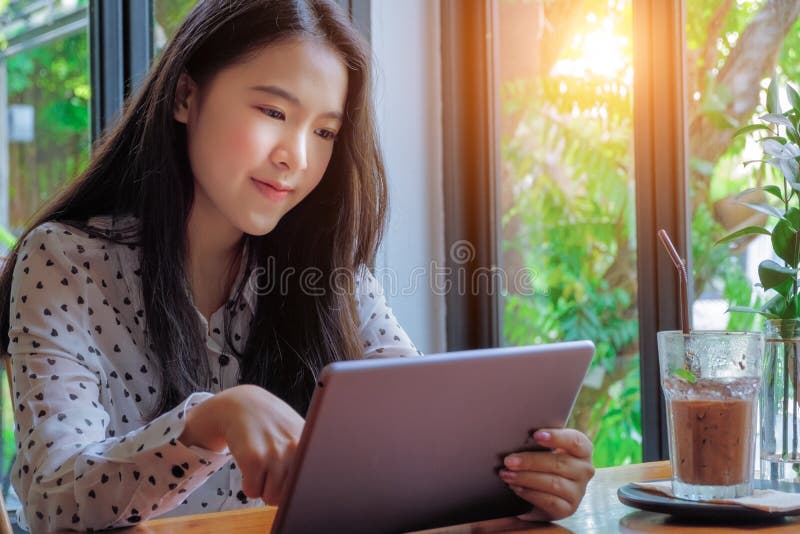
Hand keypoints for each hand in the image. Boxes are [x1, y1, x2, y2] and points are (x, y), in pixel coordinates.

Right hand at [179, 384, 304, 505]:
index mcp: (310, 443)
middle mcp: (296, 448)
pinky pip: (252, 491)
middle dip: (278, 487)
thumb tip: (307, 490)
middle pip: (290, 495)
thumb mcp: (297, 434)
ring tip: (261, 463)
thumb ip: (305, 459)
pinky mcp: (254, 459)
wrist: (241, 405)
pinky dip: (248, 483)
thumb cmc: (270, 424)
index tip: (295, 483)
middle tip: (272, 466)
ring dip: (262, 486)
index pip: (312, 482)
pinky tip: (250, 463)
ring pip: (270, 497)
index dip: (301, 487)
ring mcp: (275, 453)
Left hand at [499, 428, 594, 520]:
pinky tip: (516, 488)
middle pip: (559, 463)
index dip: (556, 437)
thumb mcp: (545, 449)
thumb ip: (538, 441)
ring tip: (507, 474)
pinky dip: (530, 493)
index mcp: (582, 450)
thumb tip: (516, 436)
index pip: (575, 441)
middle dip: (531, 462)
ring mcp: (578, 491)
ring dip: (526, 478)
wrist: (544, 491)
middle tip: (509, 461)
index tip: (536, 435)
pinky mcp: (568, 509)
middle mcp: (585, 470)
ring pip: (553, 483)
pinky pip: (549, 501)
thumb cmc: (543, 462)